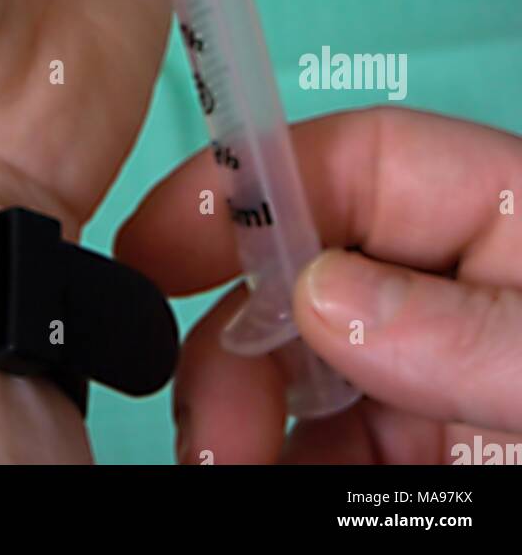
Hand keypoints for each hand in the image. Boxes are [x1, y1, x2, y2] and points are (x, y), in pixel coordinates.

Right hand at [116, 107, 521, 464]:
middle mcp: (457, 291)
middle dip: (234, 339)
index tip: (158, 245)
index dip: (254, 183)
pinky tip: (248, 482)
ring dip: (238, 416)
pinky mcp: (424, 455)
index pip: (367, 162)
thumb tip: (320, 294)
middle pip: (307, 275)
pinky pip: (326, 452)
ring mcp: (436, 381)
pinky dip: (275, 465)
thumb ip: (473, 331)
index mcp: (510, 223)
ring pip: (299, 374)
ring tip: (222, 470)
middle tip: (211, 430)